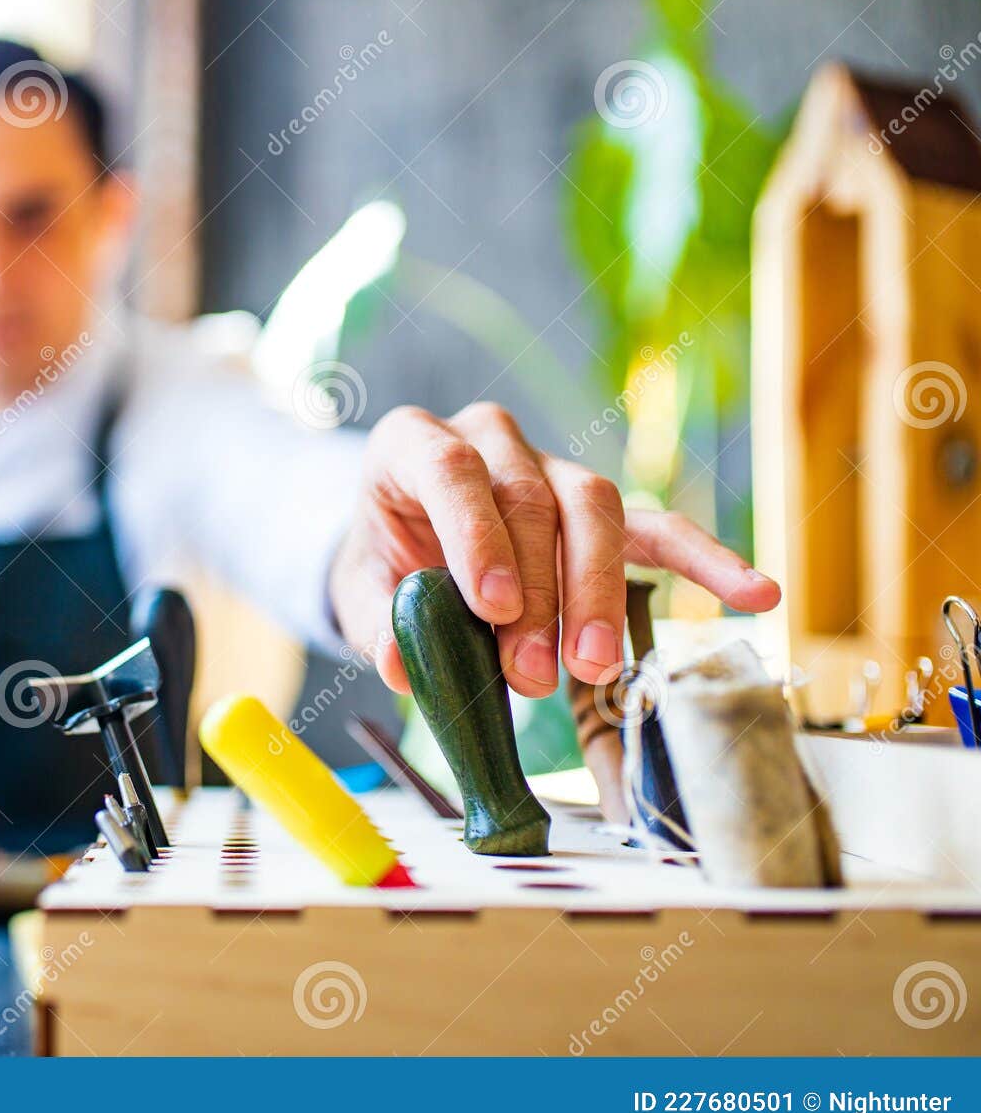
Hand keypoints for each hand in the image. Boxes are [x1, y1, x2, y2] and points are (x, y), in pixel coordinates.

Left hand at [329, 402, 780, 695]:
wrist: (398, 548)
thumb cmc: (383, 562)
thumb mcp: (359, 592)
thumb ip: (376, 623)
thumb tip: (403, 663)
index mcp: (415, 443)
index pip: (453, 471)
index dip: (478, 535)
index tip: (493, 604)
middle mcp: (488, 439)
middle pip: (531, 499)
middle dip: (539, 592)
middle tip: (532, 674)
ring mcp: (550, 466)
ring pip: (593, 508)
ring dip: (596, 592)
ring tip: (591, 668)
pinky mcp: (597, 509)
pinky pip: (657, 528)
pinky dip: (705, 560)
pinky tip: (754, 594)